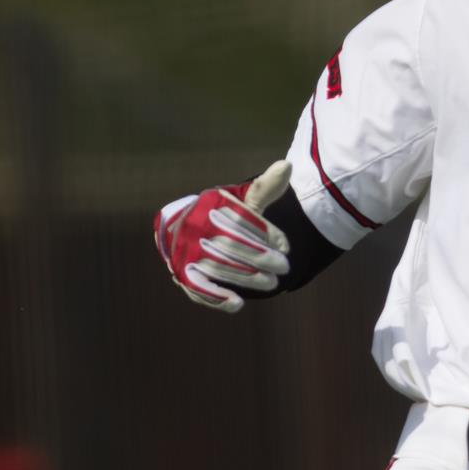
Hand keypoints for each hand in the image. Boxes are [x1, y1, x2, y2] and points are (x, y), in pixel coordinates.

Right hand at [152, 160, 292, 312]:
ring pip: (220, 266)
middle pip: (233, 244)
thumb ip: (263, 189)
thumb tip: (287, 165)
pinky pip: (197, 287)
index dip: (267, 233)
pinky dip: (216, 297)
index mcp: (211, 205)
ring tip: (272, 283)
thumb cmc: (222, 215)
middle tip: (284, 267)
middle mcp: (195, 226)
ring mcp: (186, 250)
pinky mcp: (181, 272)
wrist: (182, 228)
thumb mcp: (240, 200)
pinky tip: (237, 303)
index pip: (242, 220)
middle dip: (262, 258)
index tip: (286, 246)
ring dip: (248, 278)